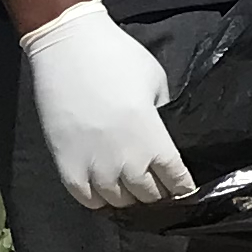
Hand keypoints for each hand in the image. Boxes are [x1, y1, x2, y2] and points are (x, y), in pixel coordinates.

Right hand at [19, 0, 190, 209]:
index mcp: (153, 140)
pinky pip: (86, 199)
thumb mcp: (157, 84)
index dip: (183, 187)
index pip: (176, 180)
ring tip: (134, 190)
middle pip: (149, 196)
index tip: (186, 188)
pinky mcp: (66, 165)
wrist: (67, 49)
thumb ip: (163, 117)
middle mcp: (125, 161)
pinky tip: (106, 192)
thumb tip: (166, 138)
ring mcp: (93, 166)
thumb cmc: (118, 59)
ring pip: (119, 202)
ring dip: (130, 198)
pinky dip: (99, 200)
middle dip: (159, 194)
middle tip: (161, 188)